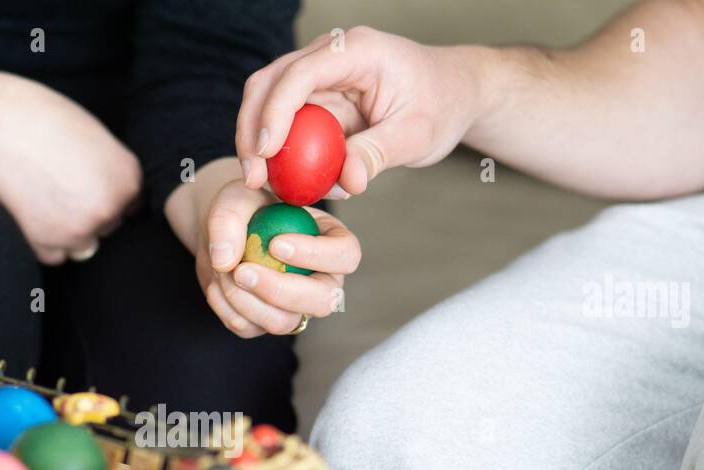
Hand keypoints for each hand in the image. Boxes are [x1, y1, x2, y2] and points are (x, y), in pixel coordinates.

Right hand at [0, 70, 141, 263]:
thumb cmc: (25, 116)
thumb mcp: (83, 131)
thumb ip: (105, 165)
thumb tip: (114, 200)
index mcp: (126, 176)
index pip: (129, 201)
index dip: (99, 189)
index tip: (74, 172)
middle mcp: (109, 209)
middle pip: (106, 226)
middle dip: (83, 211)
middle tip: (48, 181)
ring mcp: (78, 233)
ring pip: (79, 245)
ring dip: (60, 230)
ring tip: (31, 192)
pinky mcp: (45, 250)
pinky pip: (50, 254)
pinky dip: (36, 239)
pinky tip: (19, 207)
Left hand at [196, 179, 359, 337]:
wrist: (221, 235)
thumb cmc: (242, 209)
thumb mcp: (235, 200)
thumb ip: (228, 220)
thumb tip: (224, 261)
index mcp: (331, 242)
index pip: (346, 256)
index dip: (316, 255)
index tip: (276, 244)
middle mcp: (321, 280)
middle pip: (324, 302)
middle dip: (280, 290)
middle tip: (242, 271)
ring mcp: (295, 306)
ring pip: (284, 322)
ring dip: (246, 301)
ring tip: (223, 272)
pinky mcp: (266, 321)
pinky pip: (251, 328)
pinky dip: (227, 309)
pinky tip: (217, 284)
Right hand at [235, 27, 483, 194]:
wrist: (452, 93)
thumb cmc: (441, 105)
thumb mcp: (417, 134)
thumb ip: (378, 154)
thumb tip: (348, 181)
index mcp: (357, 51)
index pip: (300, 74)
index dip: (275, 111)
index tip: (265, 152)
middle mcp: (330, 55)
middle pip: (270, 82)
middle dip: (252, 129)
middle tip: (253, 177)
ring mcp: (320, 75)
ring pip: (268, 100)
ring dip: (257, 141)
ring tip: (262, 183)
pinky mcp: (317, 97)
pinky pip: (285, 121)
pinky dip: (278, 149)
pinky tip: (284, 179)